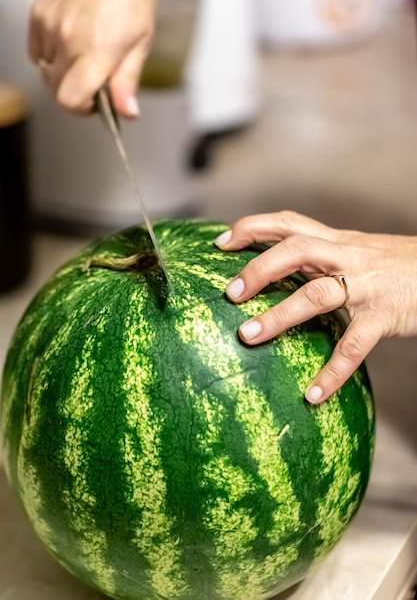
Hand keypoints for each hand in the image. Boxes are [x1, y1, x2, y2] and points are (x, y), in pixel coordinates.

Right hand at [29, 0, 158, 116]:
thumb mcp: (141, 42)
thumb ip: (128, 81)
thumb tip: (126, 112)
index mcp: (96, 52)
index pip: (70, 100)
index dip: (83, 109)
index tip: (96, 104)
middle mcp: (68, 40)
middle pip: (57, 90)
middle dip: (76, 93)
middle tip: (94, 82)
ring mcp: (49, 26)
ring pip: (46, 71)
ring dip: (63, 73)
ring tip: (85, 57)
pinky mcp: (38, 13)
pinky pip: (36, 50)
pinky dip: (50, 55)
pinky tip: (69, 44)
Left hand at [215, 211, 416, 403]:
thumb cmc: (397, 267)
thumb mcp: (358, 251)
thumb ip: (324, 256)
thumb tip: (281, 273)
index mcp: (336, 241)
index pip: (288, 223)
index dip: (253, 227)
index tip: (221, 242)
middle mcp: (347, 257)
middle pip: (295, 249)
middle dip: (258, 269)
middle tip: (230, 294)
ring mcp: (365, 286)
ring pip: (316, 295)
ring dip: (280, 316)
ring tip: (248, 336)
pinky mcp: (384, 315)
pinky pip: (354, 346)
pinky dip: (333, 371)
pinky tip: (313, 395)